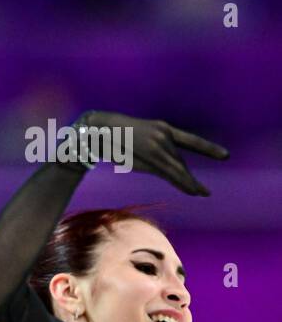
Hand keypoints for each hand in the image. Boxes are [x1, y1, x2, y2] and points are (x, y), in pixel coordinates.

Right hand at [72, 111, 227, 195]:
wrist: (96, 131)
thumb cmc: (111, 137)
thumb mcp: (135, 143)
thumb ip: (151, 154)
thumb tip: (163, 170)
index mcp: (161, 128)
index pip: (188, 140)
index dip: (207, 148)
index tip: (225, 156)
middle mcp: (163, 134)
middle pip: (179, 160)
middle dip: (187, 177)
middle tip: (202, 192)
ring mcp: (158, 144)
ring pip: (177, 168)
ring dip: (189, 183)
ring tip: (201, 193)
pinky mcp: (152, 155)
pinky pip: (171, 172)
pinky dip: (183, 182)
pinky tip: (193, 189)